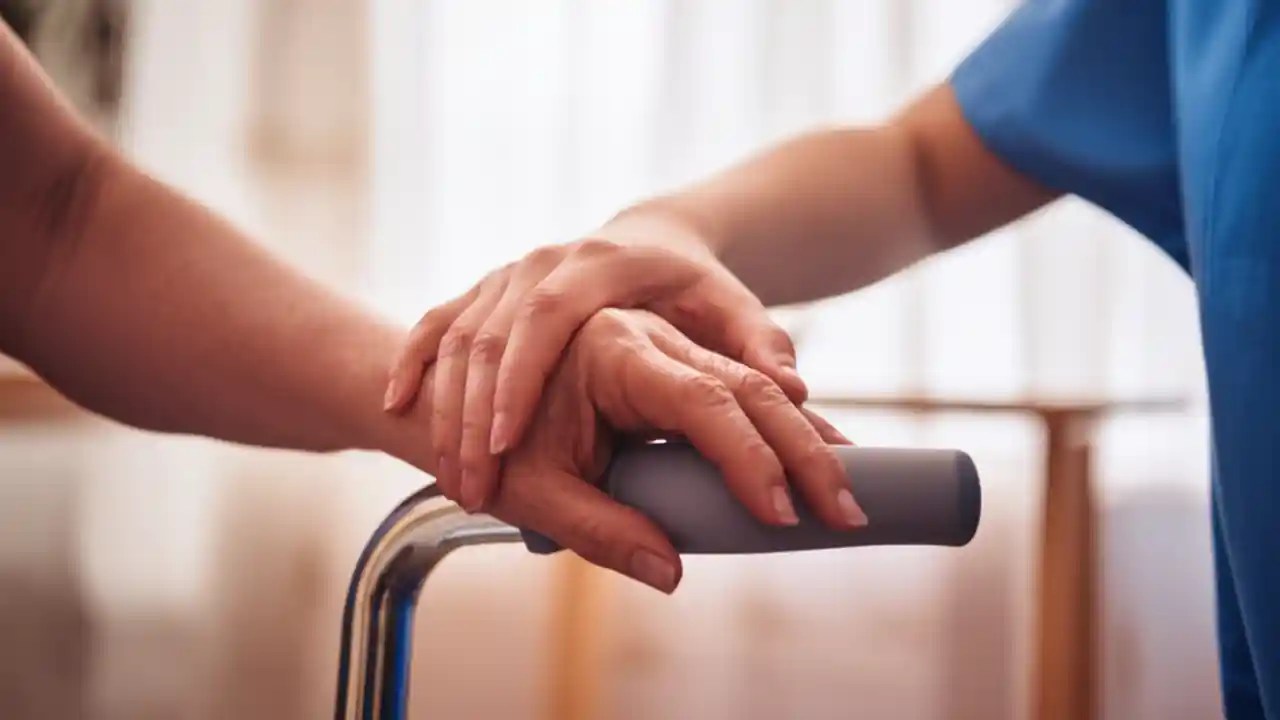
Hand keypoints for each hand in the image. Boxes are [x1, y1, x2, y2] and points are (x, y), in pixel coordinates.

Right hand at [384, 208, 811, 512]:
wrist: (652, 238)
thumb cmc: (692, 285)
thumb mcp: (731, 306)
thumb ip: (760, 343)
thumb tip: (796, 388)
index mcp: (600, 264)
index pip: (549, 316)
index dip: (520, 377)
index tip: (507, 441)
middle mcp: (544, 262)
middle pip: (490, 332)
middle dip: (473, 409)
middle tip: (473, 482)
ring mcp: (508, 273)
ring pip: (459, 336)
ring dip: (445, 407)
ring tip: (450, 481)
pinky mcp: (485, 288)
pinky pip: (435, 324)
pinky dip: (412, 363)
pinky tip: (392, 408)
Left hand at [472, 309, 861, 592]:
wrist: (459, 391)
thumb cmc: (492, 439)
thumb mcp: (530, 492)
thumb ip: (598, 530)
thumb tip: (670, 573)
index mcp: (610, 350)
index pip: (701, 400)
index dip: (746, 456)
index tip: (779, 513)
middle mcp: (652, 341)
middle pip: (746, 389)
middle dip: (801, 452)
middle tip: (846, 510)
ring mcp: (669, 353)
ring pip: (755, 389)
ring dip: (804, 442)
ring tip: (850, 492)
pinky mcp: (677, 374)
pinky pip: (741, 399)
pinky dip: (782, 434)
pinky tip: (823, 462)